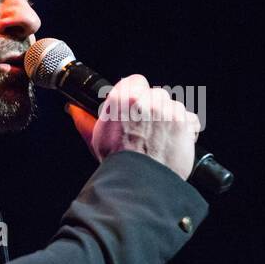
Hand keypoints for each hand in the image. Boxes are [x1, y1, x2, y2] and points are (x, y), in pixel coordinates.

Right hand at [66, 74, 201, 179]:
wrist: (141, 183)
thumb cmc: (119, 163)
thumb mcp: (97, 139)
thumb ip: (86, 120)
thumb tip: (74, 109)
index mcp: (123, 99)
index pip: (135, 80)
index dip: (136, 94)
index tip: (136, 107)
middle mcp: (147, 101)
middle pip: (155, 93)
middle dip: (153, 108)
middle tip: (146, 129)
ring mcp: (168, 111)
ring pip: (173, 105)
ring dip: (169, 118)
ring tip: (159, 138)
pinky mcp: (185, 123)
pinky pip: (190, 119)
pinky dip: (184, 129)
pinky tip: (172, 141)